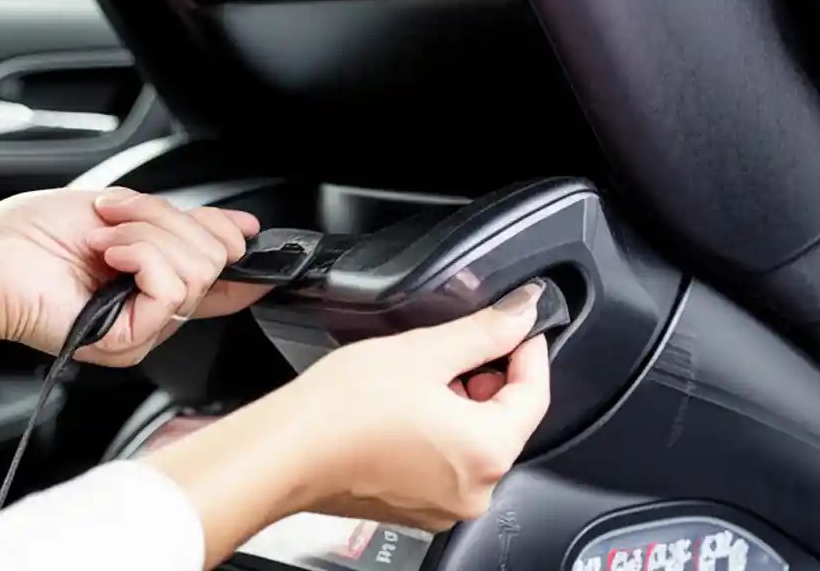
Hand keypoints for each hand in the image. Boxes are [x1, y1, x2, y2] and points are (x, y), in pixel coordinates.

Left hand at [0, 188, 270, 379]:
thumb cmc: (28, 237)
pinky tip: (107, 254)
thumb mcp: (123, 214)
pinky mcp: (124, 342)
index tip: (244, 233)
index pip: (224, 281)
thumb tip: (240, 226)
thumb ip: (183, 222)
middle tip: (117, 217)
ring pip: (196, 271)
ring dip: (146, 232)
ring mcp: (141, 330)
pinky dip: (141, 255)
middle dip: (168, 219)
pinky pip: (170, 291)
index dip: (240, 254)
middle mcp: (153, 313)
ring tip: (103, 236)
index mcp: (154, 285)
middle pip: (215, 261)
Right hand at [145, 281, 550, 566]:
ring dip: (460, 404)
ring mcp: (443, 506)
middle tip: (456, 347)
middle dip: (488, 378)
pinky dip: (437, 433)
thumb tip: (523, 311)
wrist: (284, 451)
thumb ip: (484, 330)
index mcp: (488, 452)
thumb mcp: (423, 351)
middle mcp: (475, 491)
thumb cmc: (341, 410)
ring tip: (420, 375)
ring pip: (473, 441)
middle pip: (505, 420)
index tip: (517, 325)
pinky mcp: (415, 508)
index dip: (527, 350)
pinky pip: (445, 463)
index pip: (535, 393)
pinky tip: (404, 408)